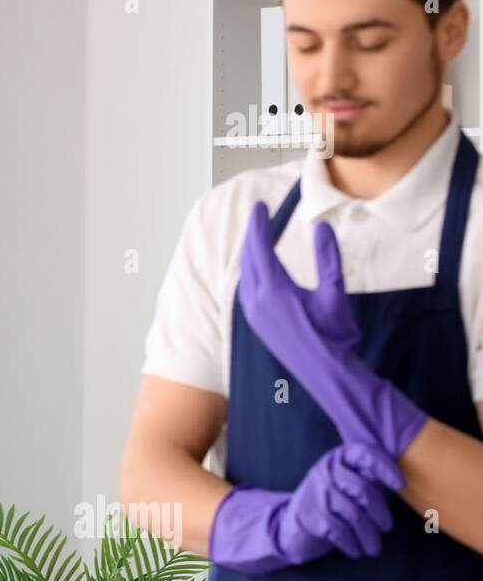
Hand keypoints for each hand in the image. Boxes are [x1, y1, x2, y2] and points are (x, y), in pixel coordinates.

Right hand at [209, 442, 403, 574]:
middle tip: (386, 528)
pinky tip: (356, 550)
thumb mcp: (345, 483)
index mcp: (337, 459)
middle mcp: (325, 472)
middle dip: (380, 514)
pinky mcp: (311, 517)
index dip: (384, 467)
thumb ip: (367, 477)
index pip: (363, 454)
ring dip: (369, 536)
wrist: (288, 525)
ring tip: (373, 548)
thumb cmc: (328, 505)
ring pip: (354, 515)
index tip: (400, 485)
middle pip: (363, 491)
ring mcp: (317, 494)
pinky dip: (353, 544)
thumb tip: (402, 480)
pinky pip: (341, 531)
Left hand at [238, 200, 426, 457]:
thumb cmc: (333, 335)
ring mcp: (254, 314)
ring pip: (245, 275)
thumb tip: (321, 227)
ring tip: (256, 238)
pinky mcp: (257, 324)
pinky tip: (258, 271)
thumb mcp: (334, 293)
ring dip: (249, 254)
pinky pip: (247, 290)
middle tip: (256, 215)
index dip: (258, 225)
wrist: (326, 373)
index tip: (259, 207)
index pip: (260, 248)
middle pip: (249, 259)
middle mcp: (257, 300)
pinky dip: (250, 272)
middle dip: (251, 235)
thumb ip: (327, 258)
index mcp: (274, 289)